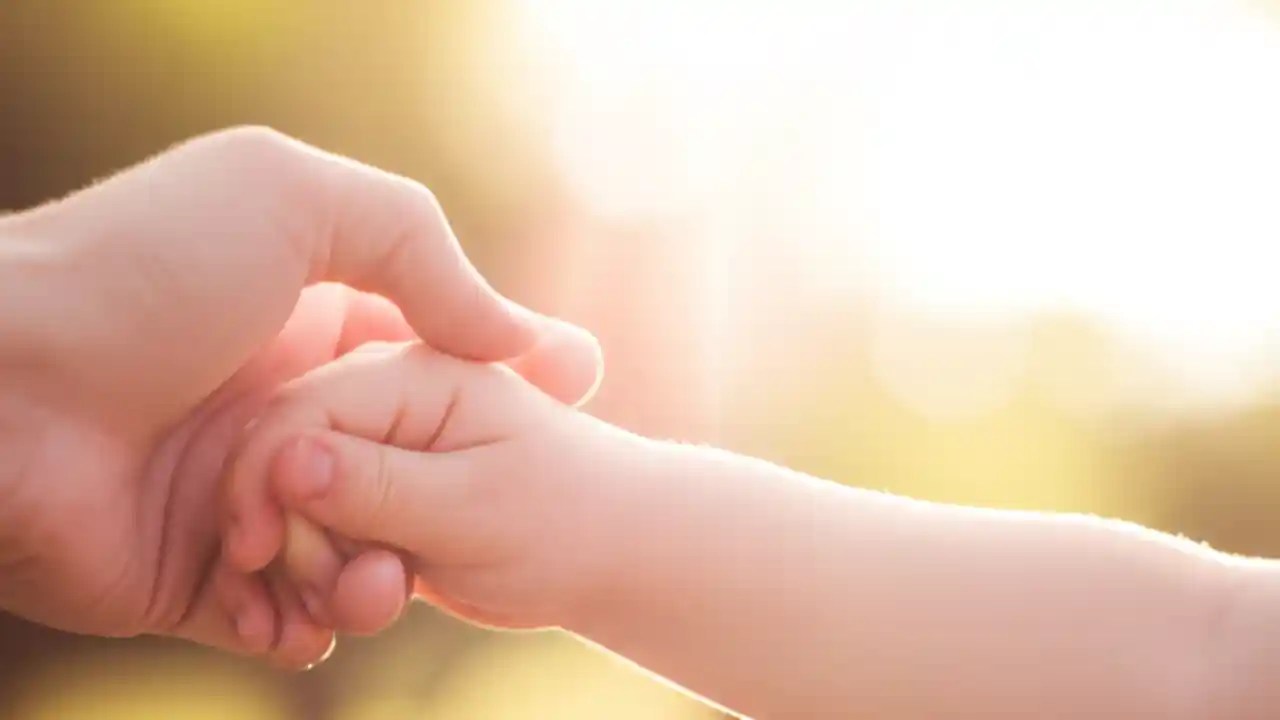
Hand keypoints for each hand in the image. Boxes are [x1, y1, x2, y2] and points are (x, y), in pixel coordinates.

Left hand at [0, 127, 600, 665]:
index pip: (431, 364)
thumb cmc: (145, 272)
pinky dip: (305, 630)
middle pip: (405, 476)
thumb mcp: (293, 199)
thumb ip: (417, 248)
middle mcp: (283, 416)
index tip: (573, 399)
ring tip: (380, 588)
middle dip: (450, 510)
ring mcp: (241, 497)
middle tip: (489, 534)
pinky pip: (278, 619)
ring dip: (378, 582)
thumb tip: (512, 335)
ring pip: (352, 557)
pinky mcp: (191, 577)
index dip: (505, 381)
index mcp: (308, 328)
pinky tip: (312, 620)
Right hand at [223, 341, 635, 637]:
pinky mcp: (378, 503)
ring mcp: (378, 454)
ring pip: (296, 512)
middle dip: (293, 540)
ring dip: (315, 571)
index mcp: (410, 375)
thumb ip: (375, 484)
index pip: (296, 414)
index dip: (259, 482)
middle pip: (282, 464)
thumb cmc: (562, 517)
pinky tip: (368, 609)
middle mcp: (383, 404)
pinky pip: (324, 541)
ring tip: (381, 604)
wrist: (613, 554)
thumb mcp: (471, 505)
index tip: (259, 551)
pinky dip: (331, 582)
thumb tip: (283, 462)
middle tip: (345, 595)